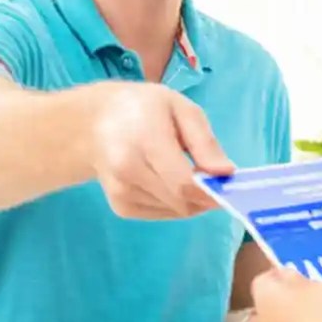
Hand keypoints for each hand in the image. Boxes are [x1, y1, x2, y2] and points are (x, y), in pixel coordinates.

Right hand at [90, 82, 234, 218]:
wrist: (93, 123)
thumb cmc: (142, 108)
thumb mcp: (180, 108)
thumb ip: (204, 142)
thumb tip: (227, 173)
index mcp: (145, 141)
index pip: (184, 184)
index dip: (211, 192)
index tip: (228, 186)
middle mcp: (129, 172)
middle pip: (182, 202)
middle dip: (205, 196)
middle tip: (213, 177)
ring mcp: (122, 193)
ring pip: (175, 210)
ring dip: (190, 198)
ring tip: (185, 170)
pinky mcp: (121, 207)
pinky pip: (162, 213)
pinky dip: (175, 203)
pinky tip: (168, 180)